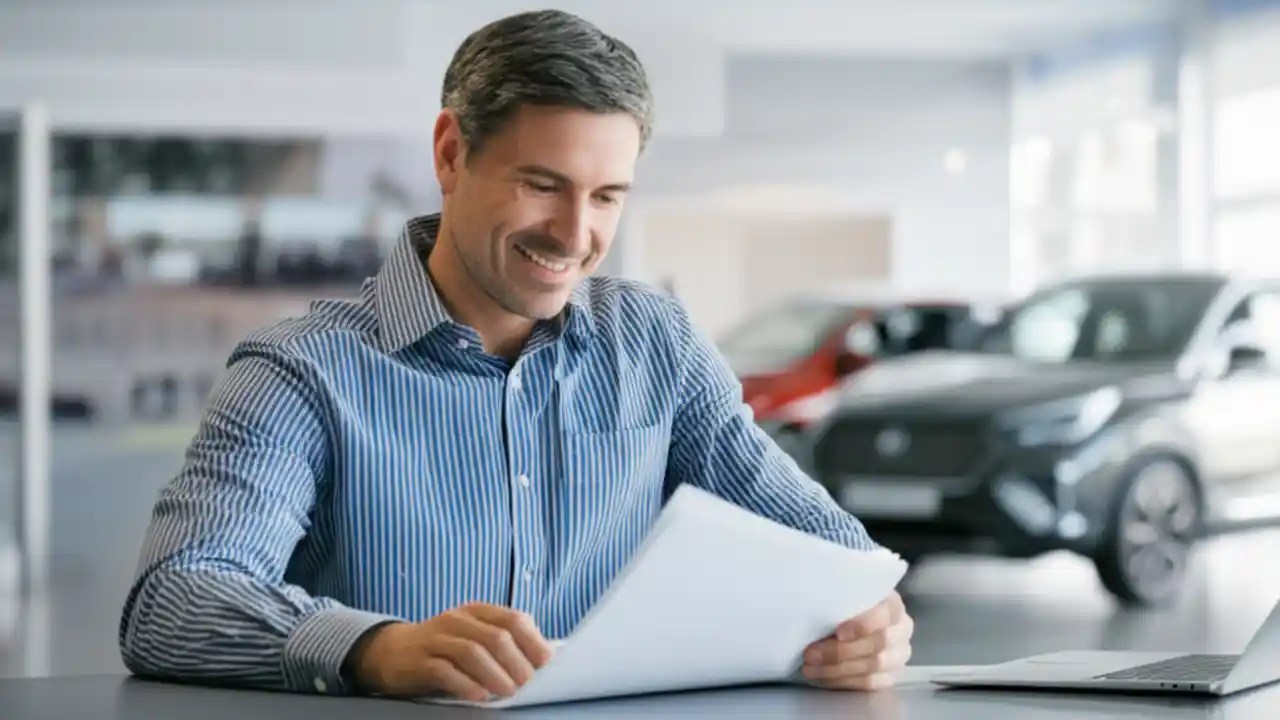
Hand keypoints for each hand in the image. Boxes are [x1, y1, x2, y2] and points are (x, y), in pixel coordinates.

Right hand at [347, 602, 554, 699]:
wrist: (391, 651)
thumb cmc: (443, 648)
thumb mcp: (473, 637)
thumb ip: (502, 643)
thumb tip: (541, 658)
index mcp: (477, 612)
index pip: (512, 620)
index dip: (532, 641)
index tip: (546, 663)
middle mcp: (457, 620)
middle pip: (495, 637)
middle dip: (516, 662)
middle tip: (527, 683)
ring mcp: (436, 638)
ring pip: (472, 652)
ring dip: (495, 674)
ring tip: (508, 691)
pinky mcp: (419, 659)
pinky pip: (445, 670)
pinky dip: (465, 684)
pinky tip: (479, 695)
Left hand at [801, 590, 913, 690]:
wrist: (854, 625)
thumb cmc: (845, 607)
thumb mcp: (844, 596)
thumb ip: (839, 598)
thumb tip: (815, 601)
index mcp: (892, 605)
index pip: (884, 614)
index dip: (863, 625)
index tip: (838, 632)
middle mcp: (902, 630)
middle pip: (878, 644)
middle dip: (840, 651)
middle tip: (810, 653)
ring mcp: (898, 656)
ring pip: (872, 667)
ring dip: (836, 669)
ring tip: (810, 666)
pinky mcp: (891, 676)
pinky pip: (869, 683)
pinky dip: (843, 681)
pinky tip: (822, 676)